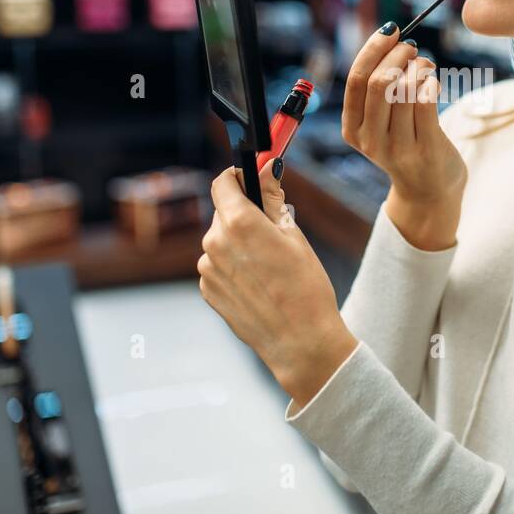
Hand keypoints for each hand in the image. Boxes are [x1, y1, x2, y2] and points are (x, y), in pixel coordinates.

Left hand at [197, 159, 357, 406]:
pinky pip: (218, 266)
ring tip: (269, 265)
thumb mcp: (295, 235)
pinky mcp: (208, 291)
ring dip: (239, 242)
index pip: (224, 182)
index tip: (252, 180)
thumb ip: (273, 199)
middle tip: (273, 230)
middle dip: (245, 213)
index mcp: (238, 223)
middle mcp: (215, 243)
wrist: (300, 342)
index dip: (238, 177)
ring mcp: (208, 269)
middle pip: (224, 211)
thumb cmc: (305, 288)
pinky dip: (234, 266)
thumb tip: (267, 171)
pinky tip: (259, 283)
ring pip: (221, 240)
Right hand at [342, 24, 467, 208]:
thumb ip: (378, 89)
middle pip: (378, 81)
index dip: (373, 48)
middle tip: (412, 48)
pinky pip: (425, 101)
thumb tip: (390, 39)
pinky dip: (430, 82)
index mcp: (352, 128)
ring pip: (404, 88)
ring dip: (418, 67)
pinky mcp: (425, 149)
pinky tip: (433, 82)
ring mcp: (397, 147)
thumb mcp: (380, 123)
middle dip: (398, 54)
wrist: (428, 191)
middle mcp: (370, 139)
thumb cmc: (406, 144)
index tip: (391, 30)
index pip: (356, 79)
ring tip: (425, 66)